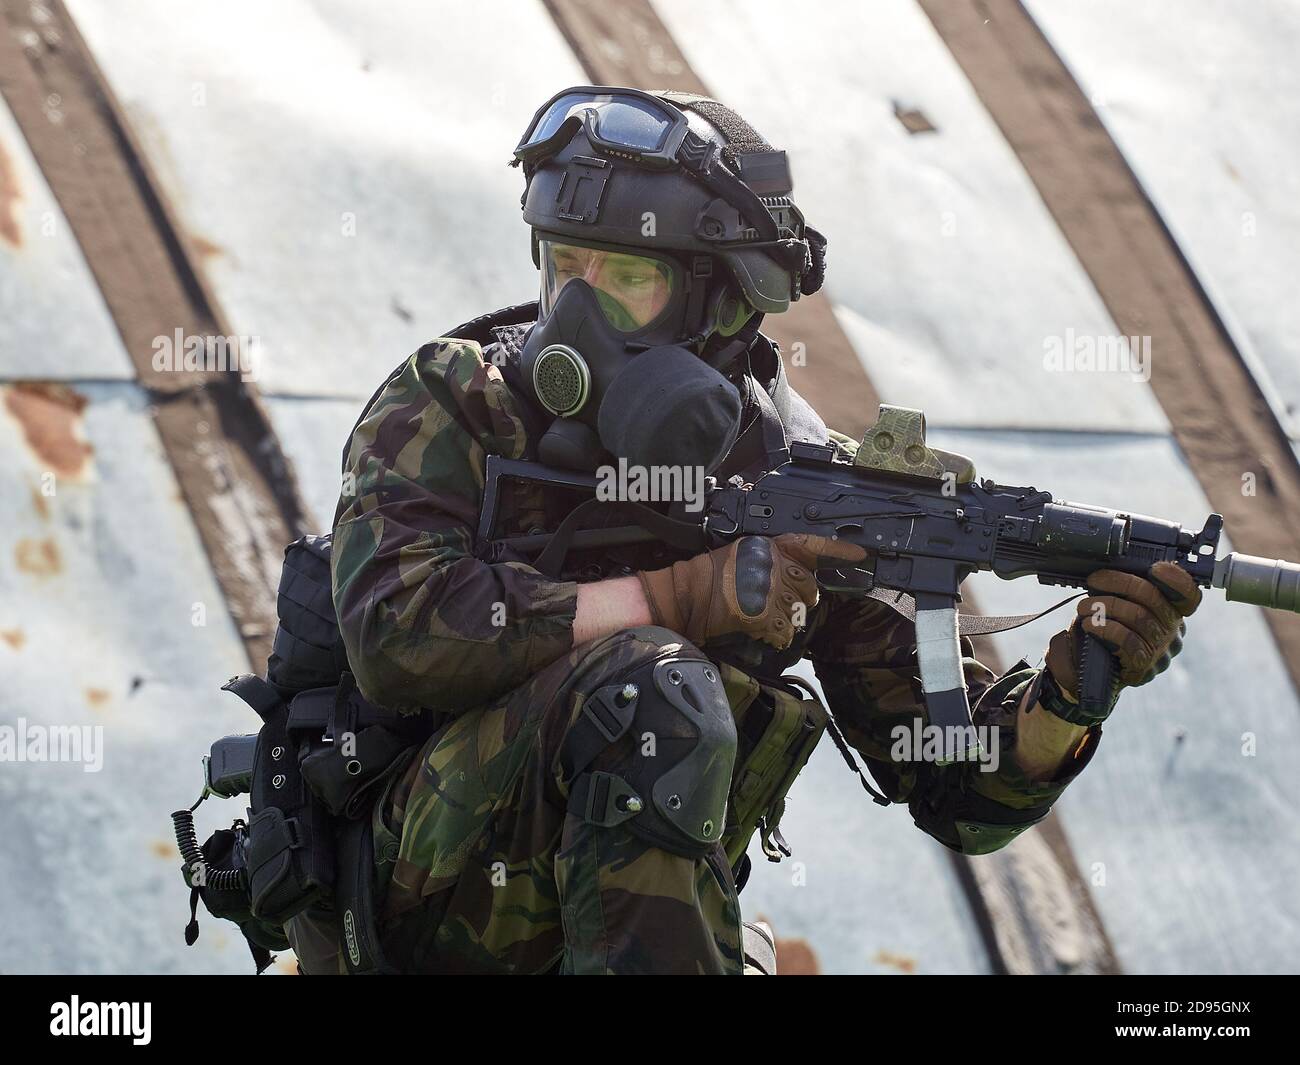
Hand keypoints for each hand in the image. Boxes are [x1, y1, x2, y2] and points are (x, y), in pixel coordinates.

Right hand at [637, 533, 866, 650]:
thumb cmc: (707, 577)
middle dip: (801, 600)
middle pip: (809, 587)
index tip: (860, 553)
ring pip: (798, 612)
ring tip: (764, 619)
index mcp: (769, 547)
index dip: (838, 550)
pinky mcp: (763, 613)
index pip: (810, 545)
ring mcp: (769, 589)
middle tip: (782, 604)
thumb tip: (796, 574)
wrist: (685, 595)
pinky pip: (785, 631)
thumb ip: (771, 561)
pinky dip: (777, 636)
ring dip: (786, 621)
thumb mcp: (743, 556)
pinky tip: (762, 631)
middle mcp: (773, 565)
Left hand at [1046, 561, 1201, 698]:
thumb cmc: (1100, 632)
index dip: (1177, 580)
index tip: (1155, 568)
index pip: (1188, 596)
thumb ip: (1123, 590)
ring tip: (1085, 607)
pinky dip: (1105, 628)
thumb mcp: (1112, 605)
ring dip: (1106, 605)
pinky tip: (1090, 625)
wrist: (1083, 670)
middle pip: (1155, 598)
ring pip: (1139, 617)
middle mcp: (1172, 632)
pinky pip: (1129, 641)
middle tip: (1094, 582)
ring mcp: (1160, 652)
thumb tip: (1115, 568)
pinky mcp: (1144, 669)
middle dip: (1120, 583)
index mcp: (1170, 612)